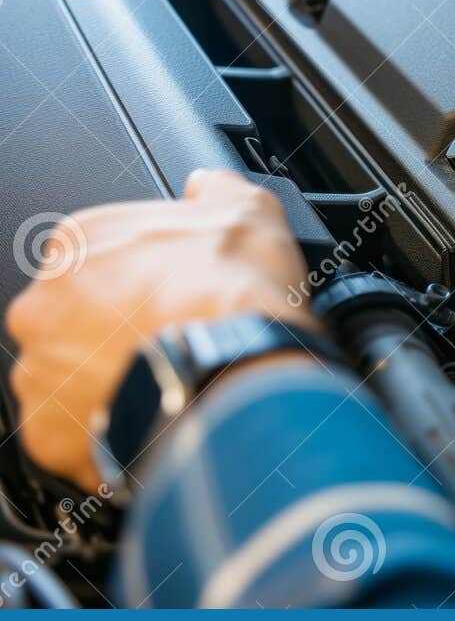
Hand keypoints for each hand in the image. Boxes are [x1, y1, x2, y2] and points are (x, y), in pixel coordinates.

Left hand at [5, 170, 312, 490]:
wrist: (233, 369)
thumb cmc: (232, 292)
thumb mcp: (247, 209)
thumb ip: (218, 190)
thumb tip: (208, 185)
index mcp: (80, 243)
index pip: (101, 259)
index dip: (145, 280)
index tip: (174, 296)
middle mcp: (43, 304)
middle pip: (76, 320)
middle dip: (115, 334)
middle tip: (172, 343)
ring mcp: (41, 370)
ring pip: (70, 379)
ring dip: (109, 383)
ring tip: (168, 387)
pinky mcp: (50, 432)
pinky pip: (76, 435)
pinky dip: (109, 432)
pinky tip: (153, 419)